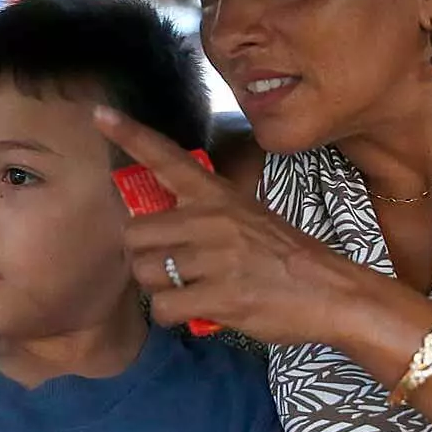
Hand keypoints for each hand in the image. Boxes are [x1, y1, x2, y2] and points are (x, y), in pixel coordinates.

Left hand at [93, 106, 359, 345]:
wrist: (331, 292)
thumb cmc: (285, 256)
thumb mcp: (248, 216)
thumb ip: (206, 213)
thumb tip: (160, 223)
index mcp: (218, 195)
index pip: (166, 158)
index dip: (130, 135)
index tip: (100, 115)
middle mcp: (212, 220)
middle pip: (136, 235)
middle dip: (145, 258)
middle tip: (171, 270)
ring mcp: (216, 258)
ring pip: (147, 274)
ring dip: (159, 290)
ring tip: (189, 290)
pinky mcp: (221, 296)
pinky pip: (165, 309)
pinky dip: (173, 316)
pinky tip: (197, 311)